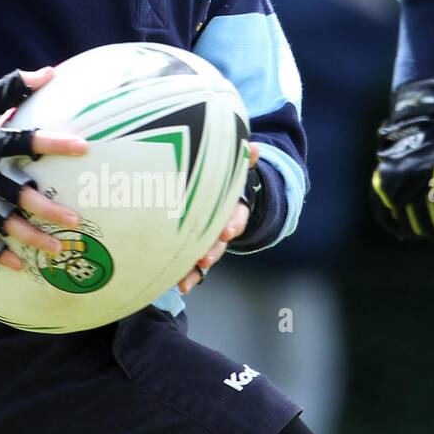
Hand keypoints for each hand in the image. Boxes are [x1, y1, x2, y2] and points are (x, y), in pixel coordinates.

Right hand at [0, 65, 87, 271]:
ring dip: (31, 237)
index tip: (84, 147)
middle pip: (18, 193)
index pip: (27, 141)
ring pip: (3, 221)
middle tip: (75, 220)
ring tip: (58, 249)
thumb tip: (50, 71)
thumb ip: (15, 88)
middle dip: (47, 208)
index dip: (55, 143)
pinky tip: (18, 266)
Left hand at [177, 142, 257, 294]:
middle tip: (205, 258)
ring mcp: (205, 239)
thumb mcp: (227, 169)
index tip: (227, 230)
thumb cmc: (215, 181)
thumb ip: (239, 160)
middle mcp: (219, 226)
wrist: (209, 195)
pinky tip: (180, 285)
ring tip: (187, 278)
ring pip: (204, 255)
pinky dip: (187, 276)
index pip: (236, 215)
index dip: (232, 222)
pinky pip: (190, 264)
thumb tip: (253, 148)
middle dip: (213, 250)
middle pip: (218, 240)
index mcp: (228, 206)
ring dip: (198, 267)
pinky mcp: (190, 248)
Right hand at [373, 79, 433, 240]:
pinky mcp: (379, 175)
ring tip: (429, 226)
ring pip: (399, 220)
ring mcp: (392, 176)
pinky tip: (403, 230)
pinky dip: (391, 223)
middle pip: (422, 223)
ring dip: (416, 229)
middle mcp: (411, 175)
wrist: (431, 111)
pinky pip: (380, 209)